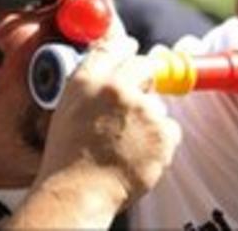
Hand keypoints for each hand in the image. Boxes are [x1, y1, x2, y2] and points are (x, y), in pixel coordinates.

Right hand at [33, 39, 180, 211]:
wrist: (79, 190)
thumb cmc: (68, 156)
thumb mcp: (68, 108)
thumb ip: (90, 84)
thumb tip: (111, 72)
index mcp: (87, 79)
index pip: (112, 46)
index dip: (125, 47)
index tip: (132, 48)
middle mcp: (115, 87)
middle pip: (144, 64)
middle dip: (145, 75)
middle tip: (137, 96)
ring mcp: (143, 108)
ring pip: (157, 102)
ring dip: (149, 116)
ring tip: (126, 140)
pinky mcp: (162, 131)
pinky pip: (169, 127)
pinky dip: (160, 139)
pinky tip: (138, 151)